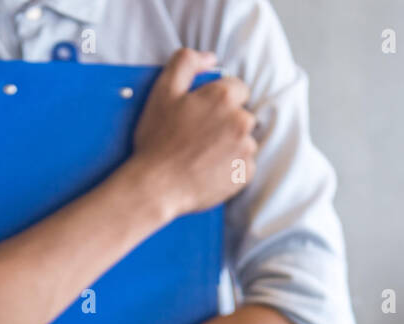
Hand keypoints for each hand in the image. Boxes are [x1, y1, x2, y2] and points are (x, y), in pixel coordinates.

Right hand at [129, 48, 255, 218]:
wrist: (157, 186)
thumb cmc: (158, 139)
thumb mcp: (163, 91)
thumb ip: (186, 62)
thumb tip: (211, 57)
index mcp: (224, 97)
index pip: (237, 88)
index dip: (219, 99)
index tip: (202, 113)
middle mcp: (241, 121)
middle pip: (241, 114)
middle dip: (225, 122)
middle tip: (198, 136)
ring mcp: (246, 149)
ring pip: (243, 140)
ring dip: (229, 144)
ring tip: (202, 155)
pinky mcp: (245, 173)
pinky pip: (244, 164)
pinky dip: (230, 166)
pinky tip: (209, 169)